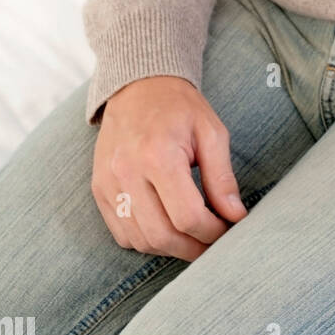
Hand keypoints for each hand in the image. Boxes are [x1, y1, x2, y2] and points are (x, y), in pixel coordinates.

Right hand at [92, 75, 246, 261]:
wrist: (138, 85)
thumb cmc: (179, 108)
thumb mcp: (211, 133)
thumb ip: (222, 178)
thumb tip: (236, 217)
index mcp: (158, 155)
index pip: (187, 216)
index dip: (212, 232)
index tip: (228, 229)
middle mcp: (127, 172)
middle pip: (162, 236)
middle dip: (194, 248)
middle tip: (214, 243)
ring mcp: (108, 183)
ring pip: (140, 241)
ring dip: (170, 248)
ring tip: (192, 237)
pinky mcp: (99, 189)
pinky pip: (121, 234)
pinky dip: (146, 241)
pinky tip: (166, 228)